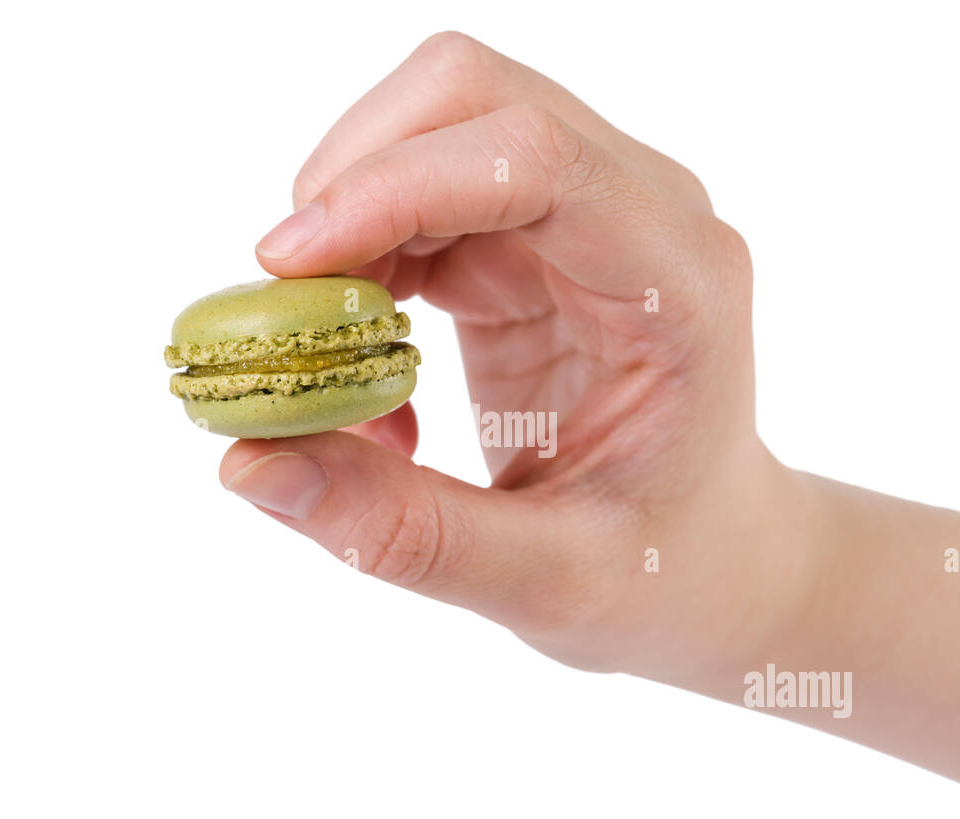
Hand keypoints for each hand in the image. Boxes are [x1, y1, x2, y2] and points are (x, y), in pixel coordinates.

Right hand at [221, 32, 802, 677]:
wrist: (711, 555)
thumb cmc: (662, 571)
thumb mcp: (545, 581)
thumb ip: (403, 532)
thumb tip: (247, 463)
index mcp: (676, 283)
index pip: (536, 158)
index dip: (396, 183)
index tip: (283, 265)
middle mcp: (638, 212)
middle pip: (468, 97)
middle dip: (349, 182)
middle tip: (290, 316)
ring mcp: (584, 211)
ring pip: (426, 131)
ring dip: (343, 229)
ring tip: (335, 369)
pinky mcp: (530, 236)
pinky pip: (413, 198)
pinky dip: (357, 265)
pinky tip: (372, 373)